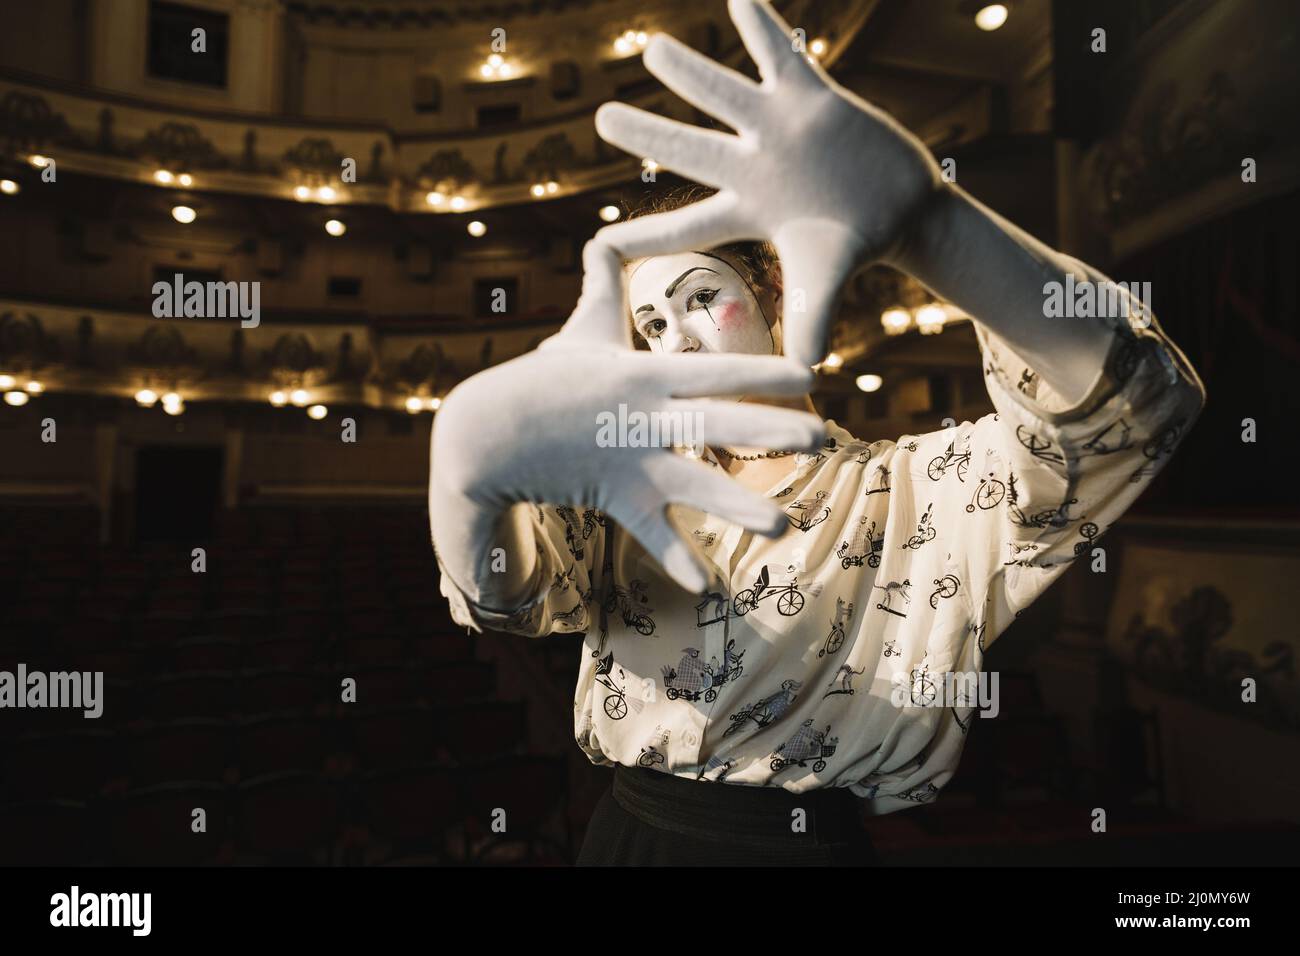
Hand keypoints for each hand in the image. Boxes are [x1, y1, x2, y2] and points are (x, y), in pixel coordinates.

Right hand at [429, 239, 825, 594]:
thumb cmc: (540, 378)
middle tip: (822, 440)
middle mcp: (645, 416)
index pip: (715, 370)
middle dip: (770, 430)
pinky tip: (708, 587)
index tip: (811, 373)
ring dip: (737, 505)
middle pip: (716, 423)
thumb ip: (602, 283)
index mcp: (645, 373)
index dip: (763, 372)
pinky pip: (647, 532)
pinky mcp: (612, 495)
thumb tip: (601, 236)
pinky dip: (674, 560)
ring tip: (783, 524)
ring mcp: (630, 458)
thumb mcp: (579, 328)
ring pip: (692, 485)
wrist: (480, 432)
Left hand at [593, 0, 943, 367]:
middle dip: (645, 133)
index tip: (601, 241)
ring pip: (723, 93)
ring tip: (650, 47)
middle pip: (687, 148)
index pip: (686, 225)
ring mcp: (778, 128)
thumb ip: (812, 321)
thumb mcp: (829, 283)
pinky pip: (781, 53)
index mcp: (746, 209)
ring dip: (687, 71)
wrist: (900, 207)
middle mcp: (751, 165)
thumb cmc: (856, 246)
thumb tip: (806, 375)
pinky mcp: (812, 96)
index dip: (646, 234)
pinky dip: (760, 26)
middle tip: (599, 116)